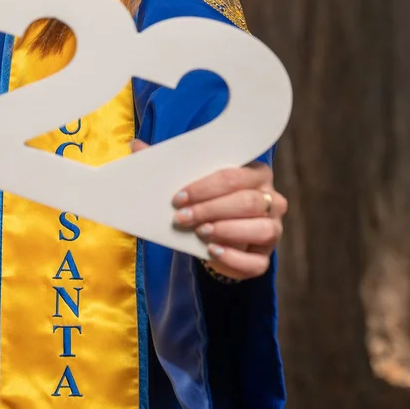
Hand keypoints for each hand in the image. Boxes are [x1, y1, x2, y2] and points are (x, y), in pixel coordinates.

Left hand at [133, 140, 286, 279]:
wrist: (216, 230)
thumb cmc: (207, 198)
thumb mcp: (192, 180)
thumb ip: (169, 163)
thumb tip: (137, 146)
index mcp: (255, 173)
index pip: (234, 176)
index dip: (204, 188)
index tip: (177, 198)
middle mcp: (272, 199)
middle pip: (247, 202)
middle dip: (211, 209)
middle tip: (182, 218)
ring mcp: (272, 229)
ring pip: (261, 229)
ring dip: (227, 231)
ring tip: (200, 233)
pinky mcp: (264, 256)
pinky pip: (258, 262)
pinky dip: (235, 259)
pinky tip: (212, 252)